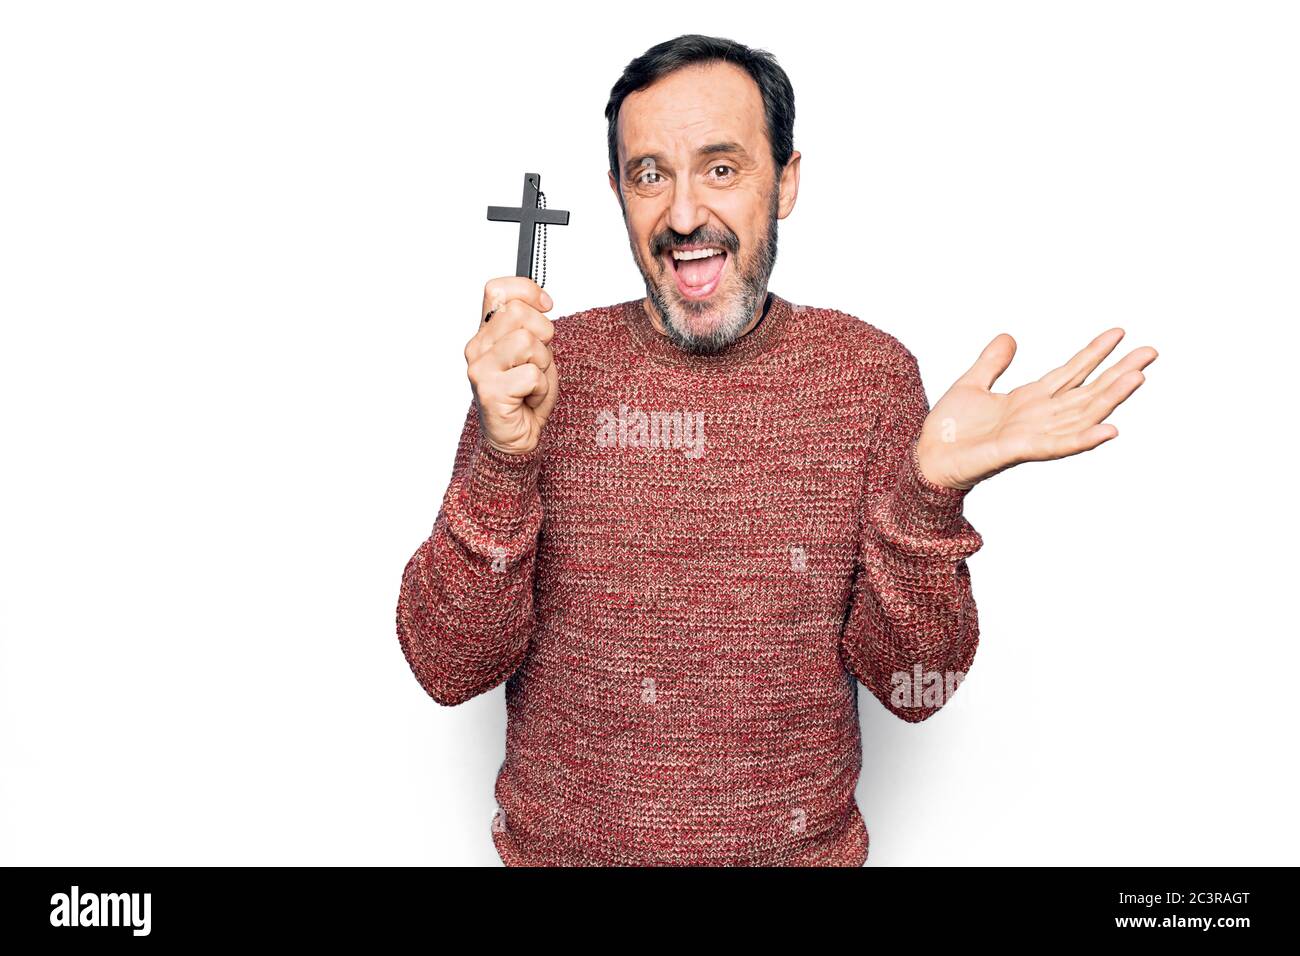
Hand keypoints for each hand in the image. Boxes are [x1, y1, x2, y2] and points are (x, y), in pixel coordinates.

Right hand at [464, 277, 557, 455]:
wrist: (516, 438)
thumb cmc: (525, 396)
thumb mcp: (533, 351)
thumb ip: (530, 325)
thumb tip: (541, 301)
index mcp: (486, 333)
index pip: (496, 290)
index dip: (526, 290)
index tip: (546, 305)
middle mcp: (477, 347)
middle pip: (518, 313)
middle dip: (543, 335)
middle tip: (538, 361)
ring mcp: (480, 368)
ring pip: (528, 342)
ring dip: (543, 365)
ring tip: (533, 382)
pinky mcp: (489, 390)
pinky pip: (532, 375)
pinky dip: (541, 389)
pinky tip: (529, 398)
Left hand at [915, 328, 1157, 490]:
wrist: (927, 458)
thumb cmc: (949, 430)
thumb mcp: (971, 385)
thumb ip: (992, 363)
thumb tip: (1009, 337)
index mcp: (1029, 400)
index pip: (1071, 372)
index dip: (1094, 353)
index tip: (1120, 332)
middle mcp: (1039, 417)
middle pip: (1088, 391)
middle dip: (1118, 372)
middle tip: (1151, 351)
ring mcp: (1034, 435)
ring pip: (1082, 414)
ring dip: (1111, 398)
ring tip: (1139, 377)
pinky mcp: (1020, 451)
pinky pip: (1059, 445)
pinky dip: (1085, 438)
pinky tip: (1111, 429)